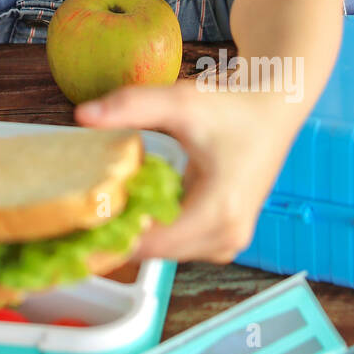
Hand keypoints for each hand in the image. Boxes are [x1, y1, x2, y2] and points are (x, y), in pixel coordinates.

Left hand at [75, 82, 302, 262]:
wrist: (273, 109)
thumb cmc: (232, 106)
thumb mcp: (181, 101)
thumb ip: (132, 106)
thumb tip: (81, 115)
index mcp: (219, 212)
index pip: (151, 243)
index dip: (113, 231)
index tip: (80, 212)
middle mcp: (228, 237)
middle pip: (156, 251)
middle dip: (121, 230)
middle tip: (87, 202)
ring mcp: (229, 241)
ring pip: (166, 251)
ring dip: (139, 229)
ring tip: (110, 198)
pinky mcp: (227, 237)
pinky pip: (180, 244)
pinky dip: (158, 228)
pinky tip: (139, 201)